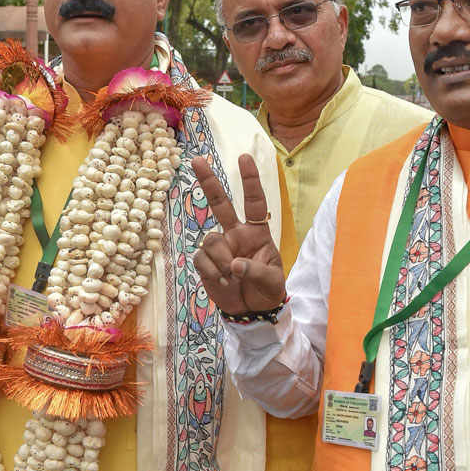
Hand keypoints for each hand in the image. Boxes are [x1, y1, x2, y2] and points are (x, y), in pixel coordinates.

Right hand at [192, 153, 285, 314]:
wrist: (252, 312)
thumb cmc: (267, 291)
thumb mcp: (272, 281)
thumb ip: (256, 270)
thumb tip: (235, 264)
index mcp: (257, 232)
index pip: (254, 203)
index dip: (250, 180)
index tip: (244, 158)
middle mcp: (235, 234)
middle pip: (220, 203)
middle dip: (209, 181)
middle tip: (197, 160)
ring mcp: (219, 247)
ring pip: (211, 240)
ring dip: (223, 261)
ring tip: (233, 278)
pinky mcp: (205, 262)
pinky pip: (202, 259)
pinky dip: (213, 272)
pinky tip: (223, 282)